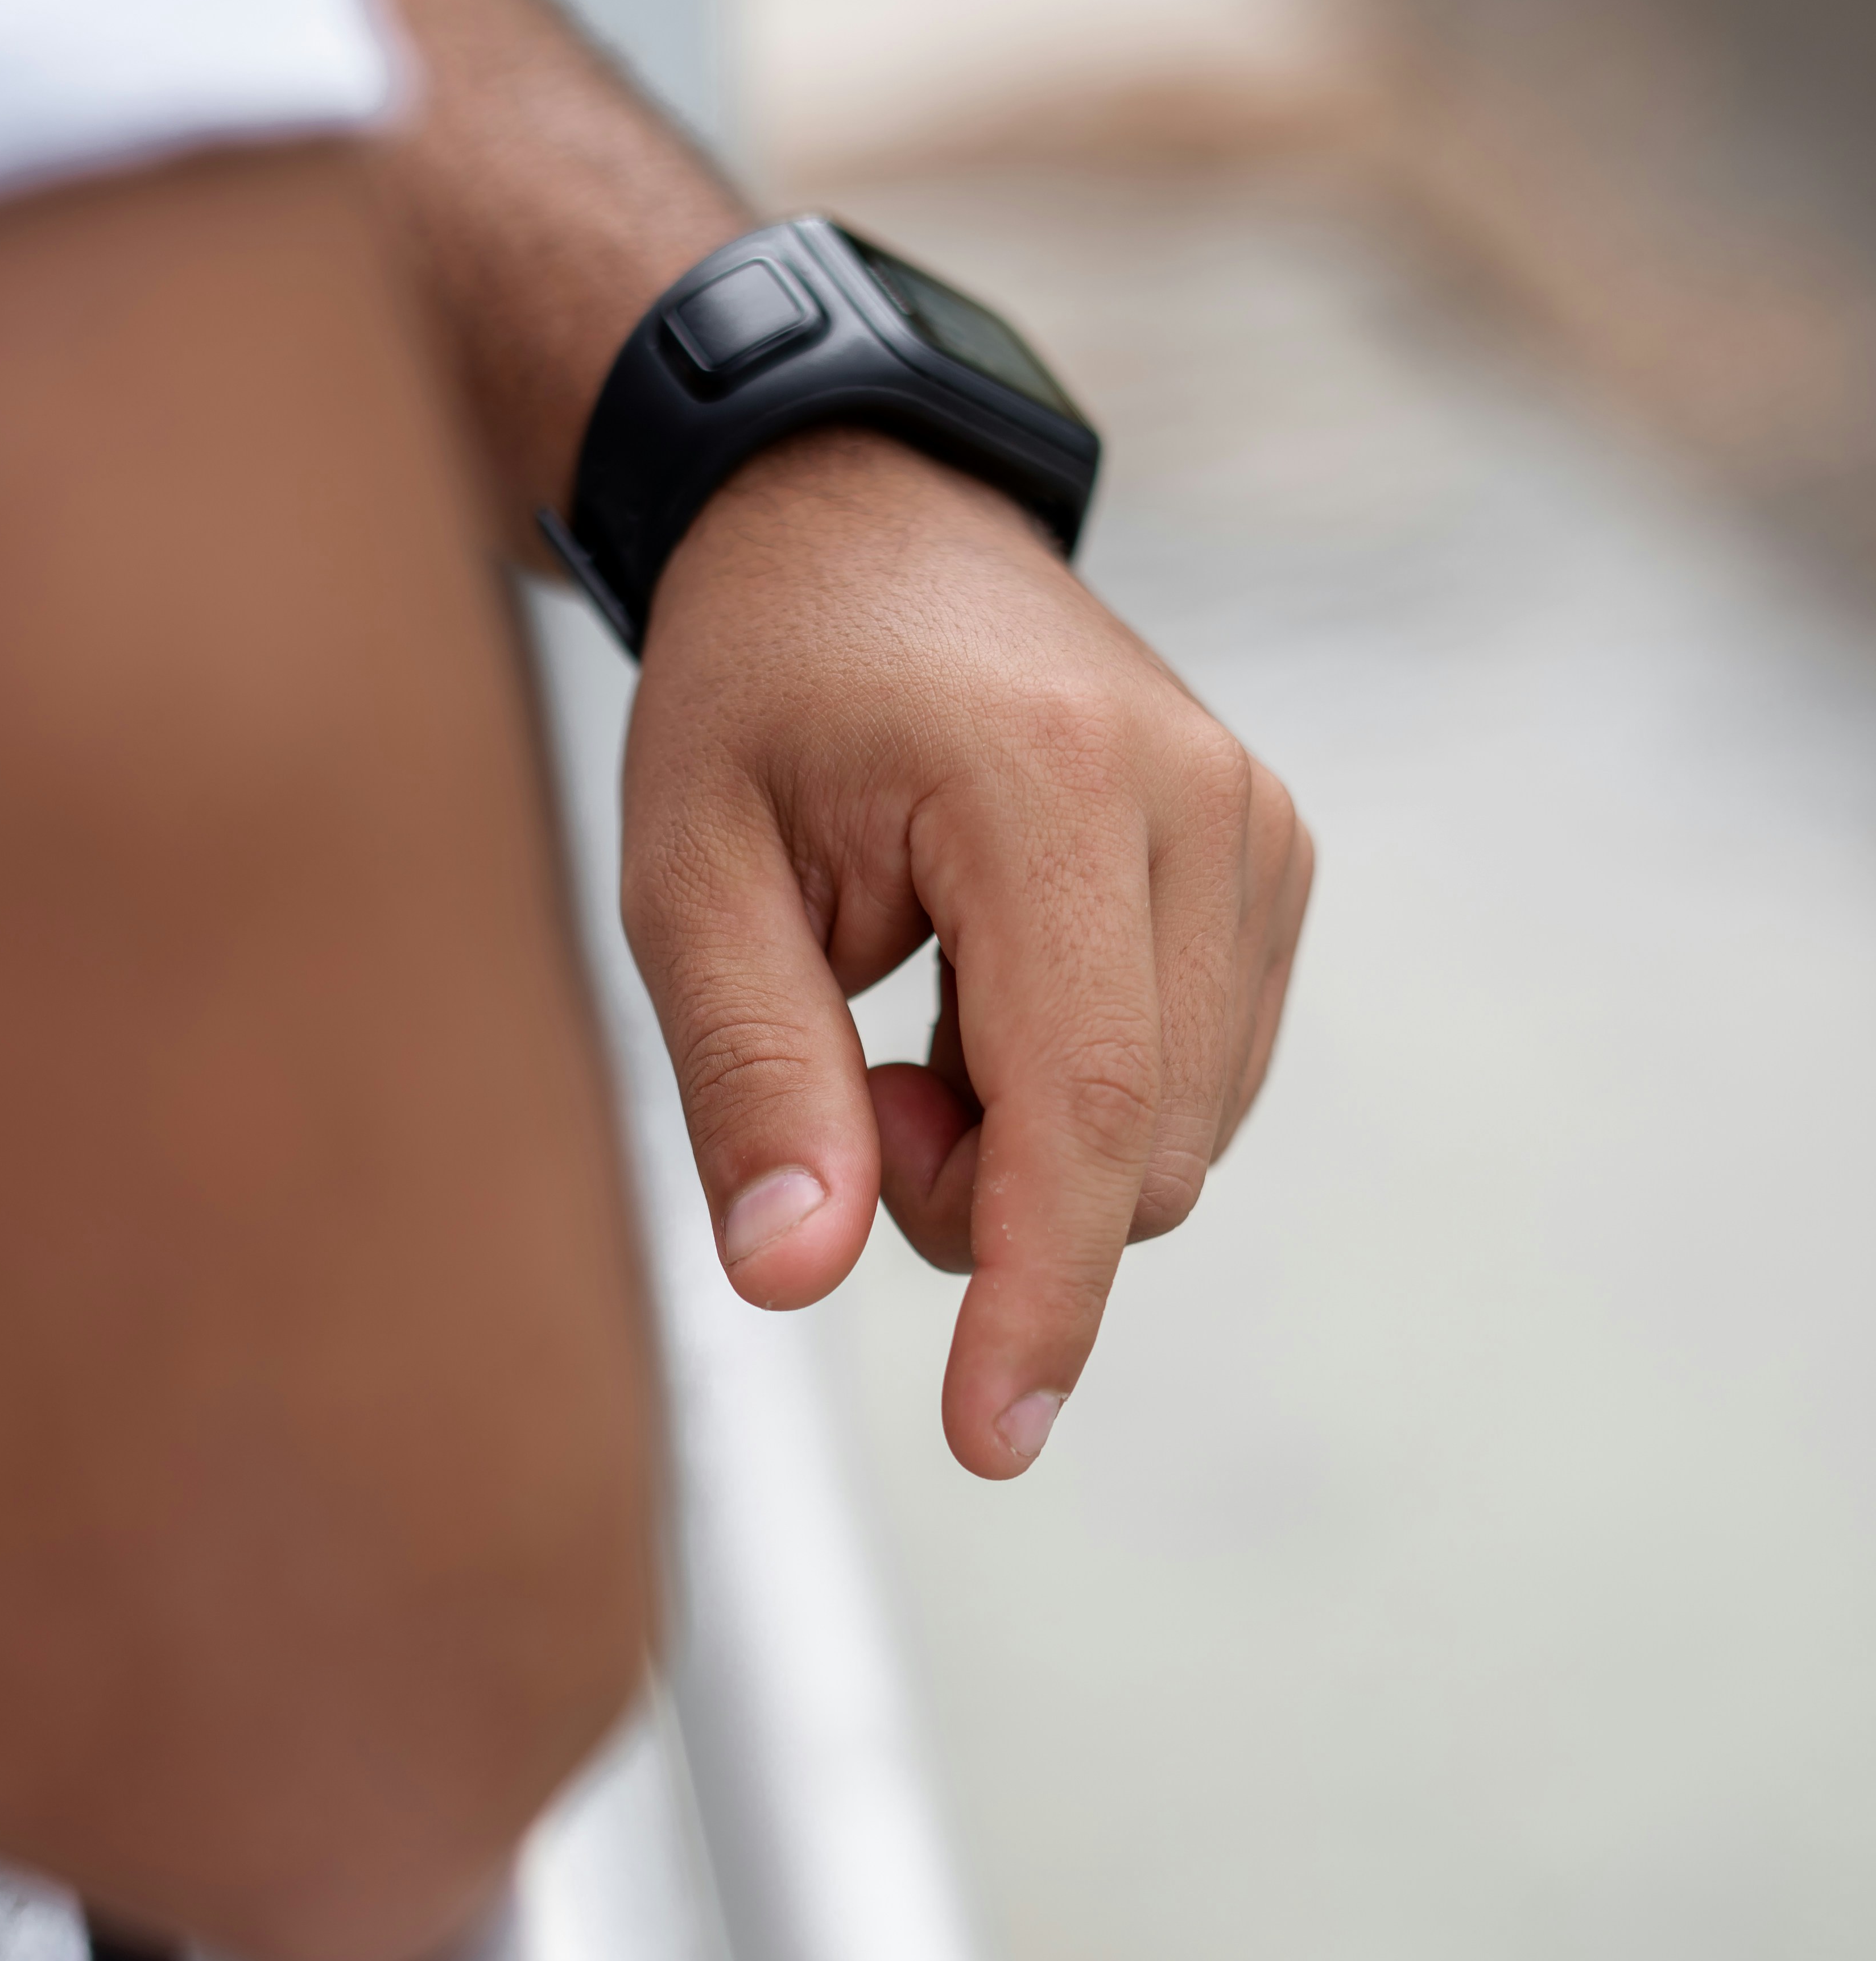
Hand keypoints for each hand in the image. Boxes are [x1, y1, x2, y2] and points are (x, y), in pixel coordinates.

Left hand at [621, 429, 1312, 1478]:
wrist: (865, 524)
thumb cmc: (757, 696)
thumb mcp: (685, 875)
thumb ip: (746, 1075)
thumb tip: (799, 1274)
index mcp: (1048, 785)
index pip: (1079, 1106)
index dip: (1041, 1295)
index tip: (992, 1436)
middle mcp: (1199, 803)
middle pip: (1130, 1153)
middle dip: (982, 1187)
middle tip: (857, 1069)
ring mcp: (1259, 830)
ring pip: (1175, 1140)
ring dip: (1031, 1143)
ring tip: (920, 1011)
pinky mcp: (1275, 863)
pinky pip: (1198, 1086)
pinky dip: (1085, 1097)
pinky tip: (998, 995)